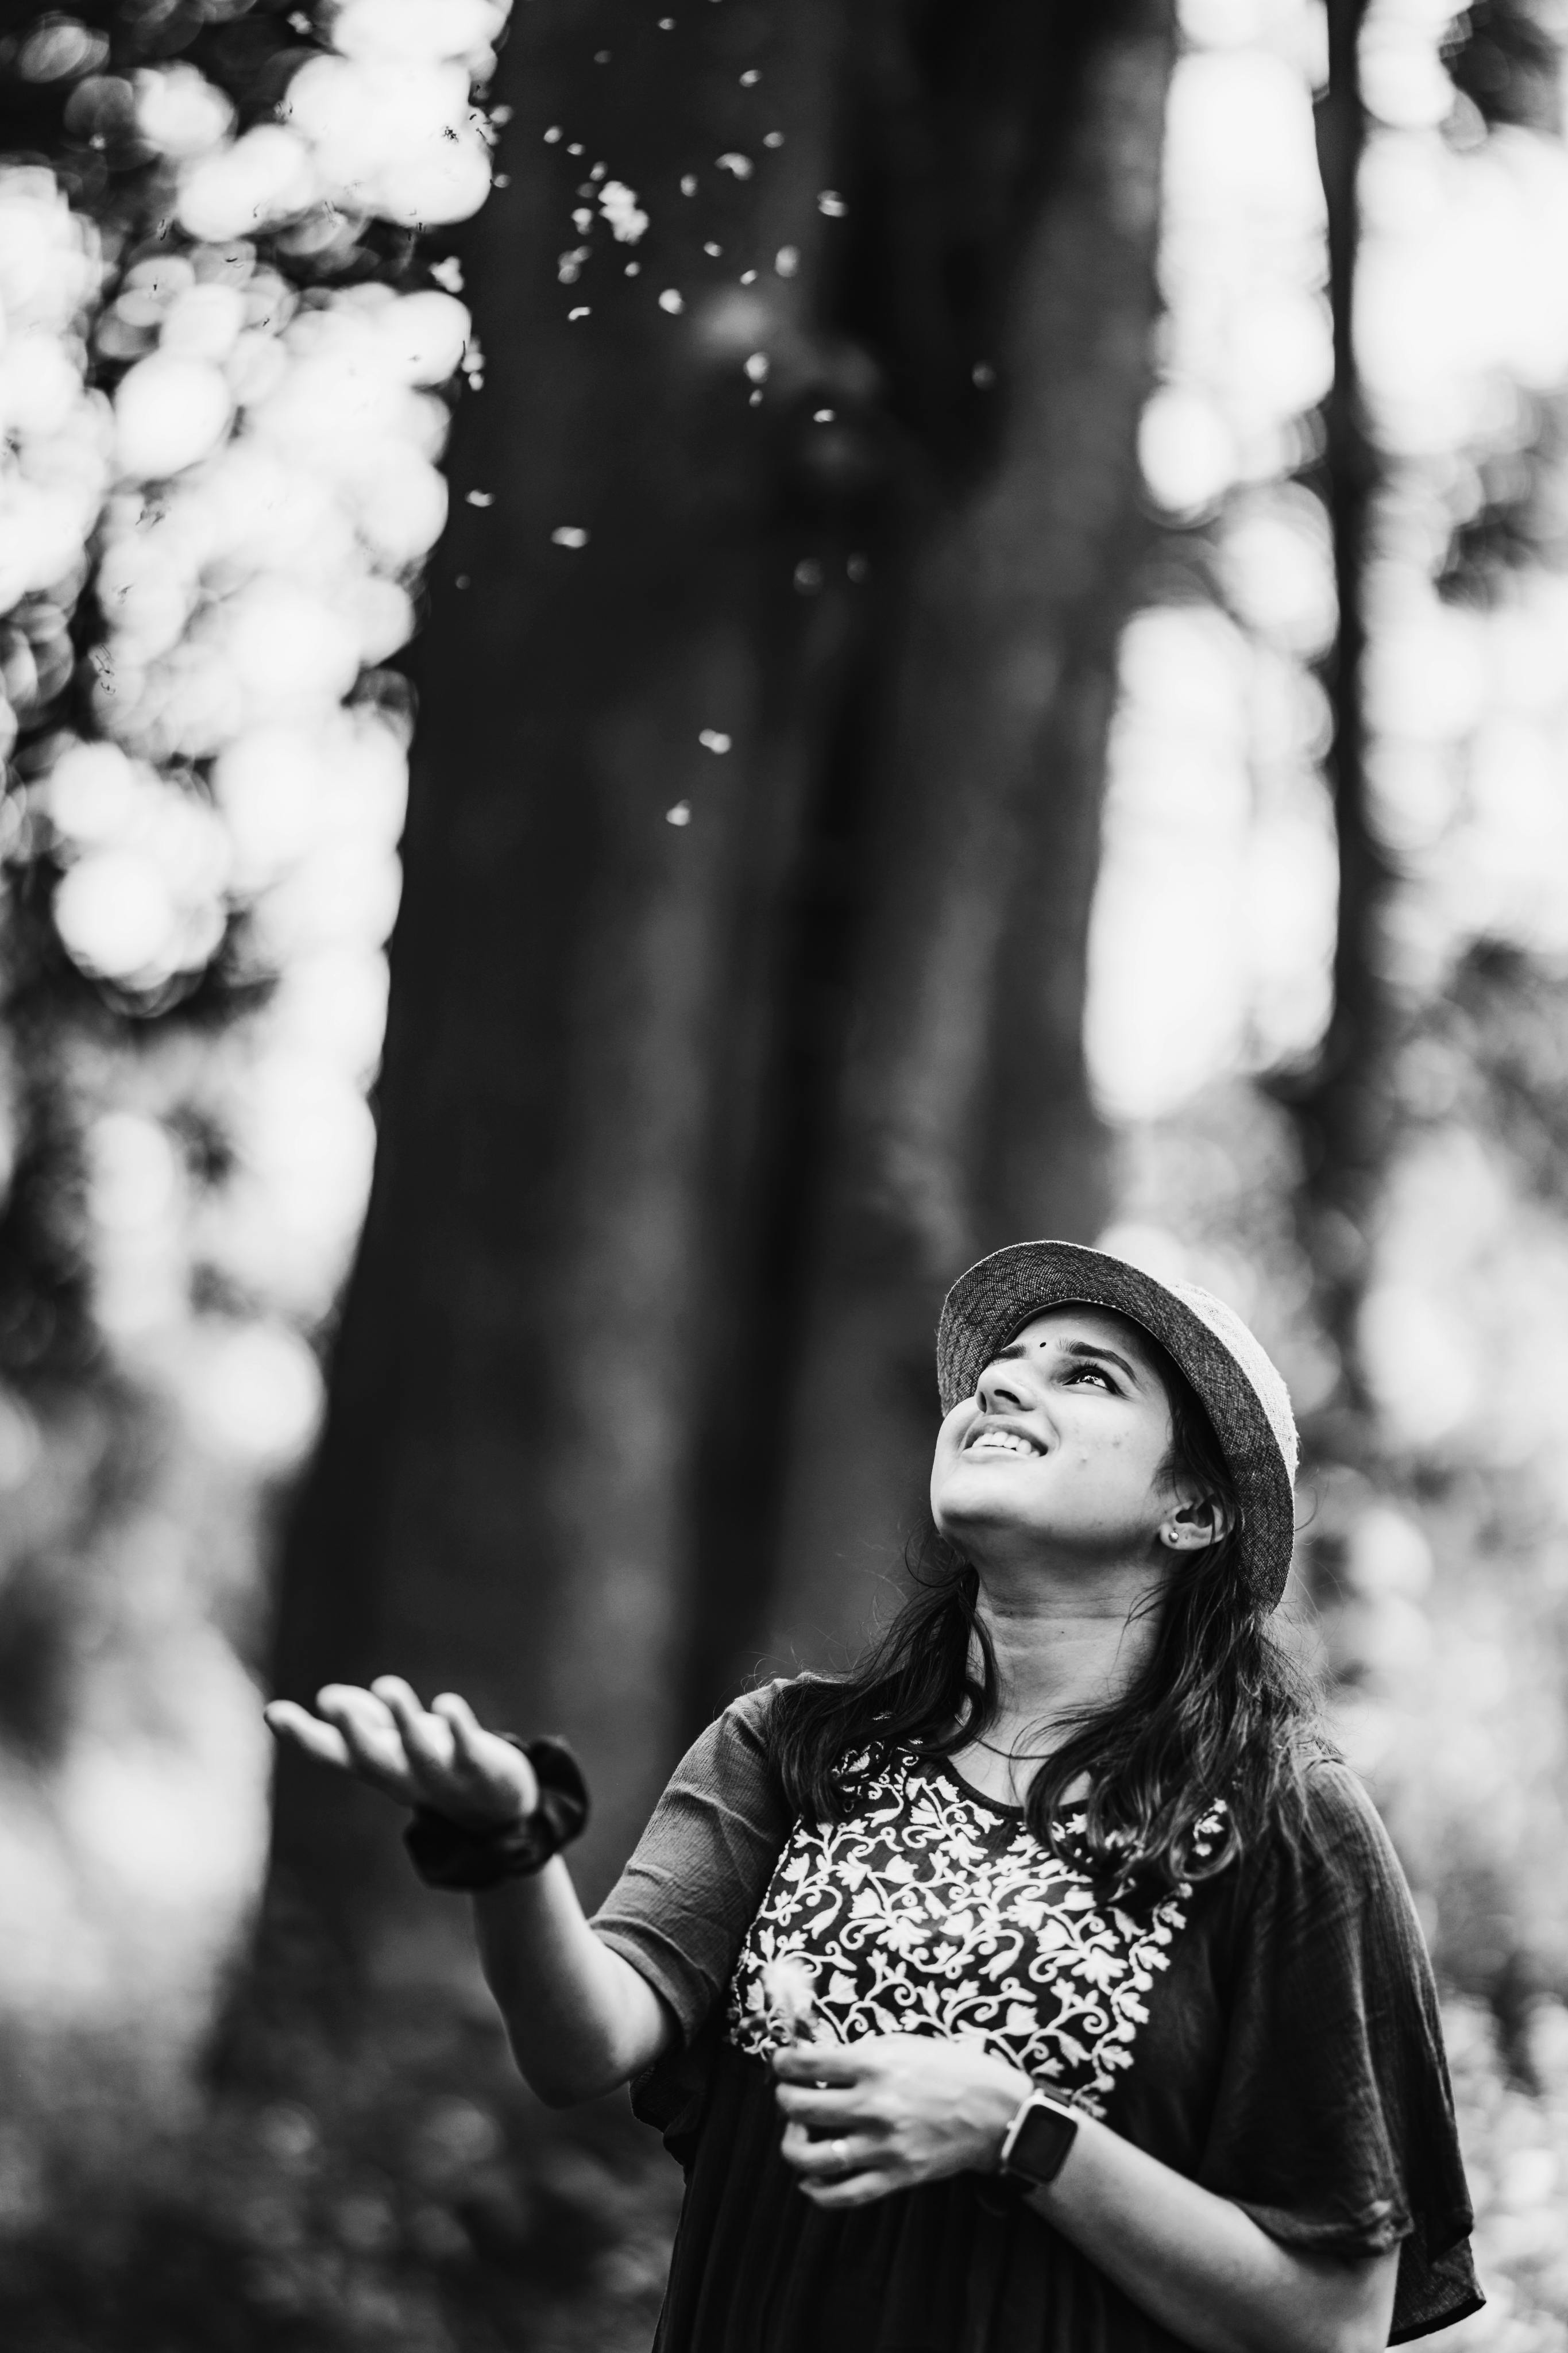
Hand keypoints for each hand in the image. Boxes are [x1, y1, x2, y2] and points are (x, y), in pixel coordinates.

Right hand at [264, 1677, 538, 1831]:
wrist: (501, 1810)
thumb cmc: (439, 1765)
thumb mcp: (399, 1743)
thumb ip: (366, 1718)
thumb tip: (327, 1697)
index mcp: (380, 1768)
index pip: (335, 1756)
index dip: (303, 1737)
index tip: (273, 1712)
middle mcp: (405, 1777)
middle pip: (372, 1759)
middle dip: (353, 1732)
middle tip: (329, 1702)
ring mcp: (443, 1777)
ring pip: (419, 1753)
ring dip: (404, 1721)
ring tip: (389, 1684)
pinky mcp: (481, 1769)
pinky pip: (468, 1750)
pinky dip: (458, 1728)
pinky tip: (447, 1702)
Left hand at [773, 2034, 1032, 2207]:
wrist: (996, 2113)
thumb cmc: (950, 2069)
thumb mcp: (903, 2044)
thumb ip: (858, 2052)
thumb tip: (814, 2057)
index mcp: (875, 2065)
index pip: (805, 2063)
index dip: (781, 2061)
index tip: (781, 2062)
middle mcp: (874, 2106)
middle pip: (798, 2107)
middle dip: (783, 2097)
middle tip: (790, 2093)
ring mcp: (883, 2147)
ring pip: (809, 2156)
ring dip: (792, 2143)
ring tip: (801, 2131)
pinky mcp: (895, 2177)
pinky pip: (842, 2195)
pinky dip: (816, 2190)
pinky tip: (811, 2176)